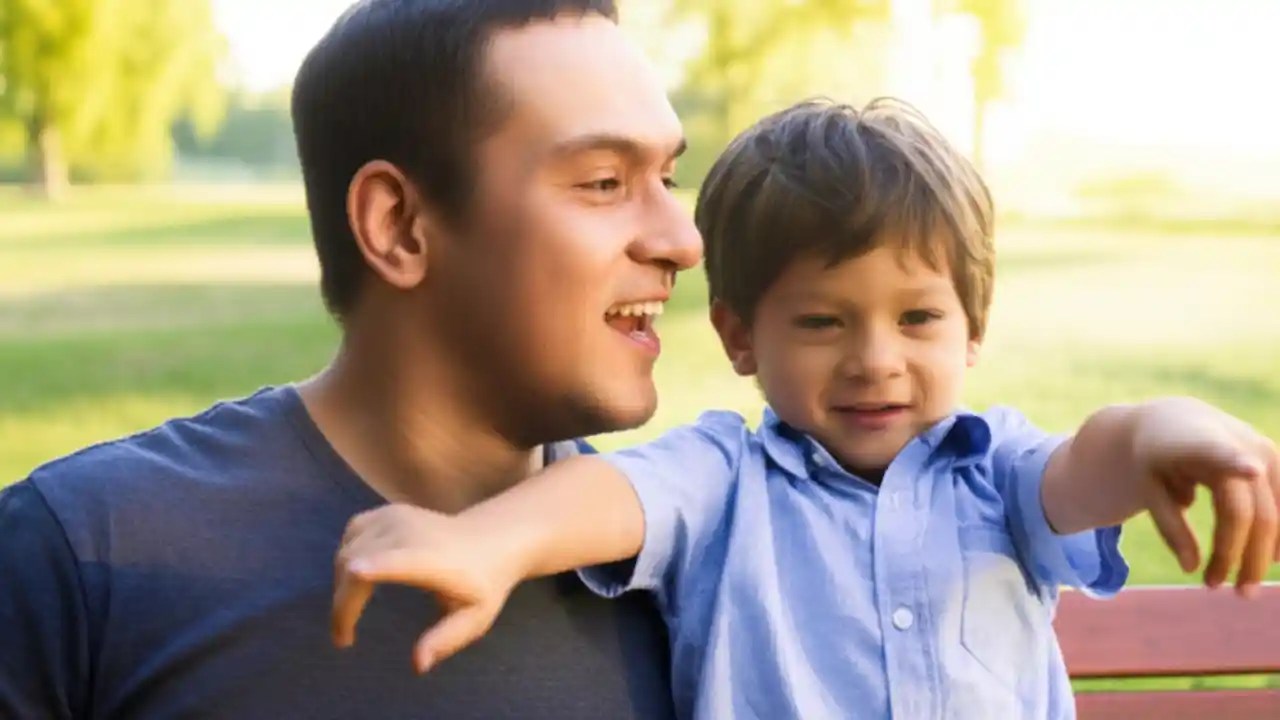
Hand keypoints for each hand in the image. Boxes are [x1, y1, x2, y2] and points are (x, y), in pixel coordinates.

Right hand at [332, 504, 519, 672]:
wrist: (490, 539)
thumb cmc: (482, 584)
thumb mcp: (473, 619)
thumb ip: (445, 640)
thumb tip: (417, 665)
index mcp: (433, 559)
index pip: (400, 560)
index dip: (375, 567)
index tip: (355, 576)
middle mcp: (411, 532)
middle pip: (358, 563)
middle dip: (343, 603)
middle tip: (344, 638)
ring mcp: (396, 517)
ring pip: (348, 550)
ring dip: (340, 584)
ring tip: (349, 614)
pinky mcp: (387, 511)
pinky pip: (352, 534)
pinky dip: (344, 559)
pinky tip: (353, 580)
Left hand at [1133, 398, 1278, 595]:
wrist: (1175, 420)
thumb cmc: (1154, 456)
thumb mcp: (1146, 486)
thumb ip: (1169, 524)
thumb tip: (1192, 569)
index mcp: (1197, 441)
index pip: (1219, 454)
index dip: (1234, 461)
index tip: (1249, 470)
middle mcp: (1238, 443)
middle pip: (1250, 513)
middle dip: (1239, 557)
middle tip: (1216, 589)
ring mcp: (1263, 451)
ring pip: (1274, 514)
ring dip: (1263, 554)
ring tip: (1242, 588)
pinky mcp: (1274, 461)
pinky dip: (1278, 535)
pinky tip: (1272, 560)